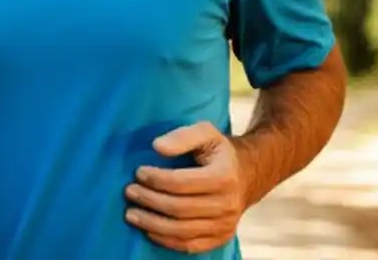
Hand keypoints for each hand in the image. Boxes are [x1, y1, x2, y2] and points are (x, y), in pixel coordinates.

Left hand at [123, 122, 248, 253]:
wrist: (248, 174)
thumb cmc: (220, 152)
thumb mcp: (206, 132)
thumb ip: (182, 136)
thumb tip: (157, 147)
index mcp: (223, 176)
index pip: (181, 183)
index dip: (156, 179)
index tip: (139, 172)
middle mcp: (227, 204)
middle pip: (179, 208)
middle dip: (149, 201)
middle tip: (129, 192)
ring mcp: (226, 224)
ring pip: (182, 231)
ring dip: (152, 224)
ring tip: (131, 214)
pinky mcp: (221, 238)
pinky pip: (190, 245)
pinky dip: (166, 241)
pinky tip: (149, 230)